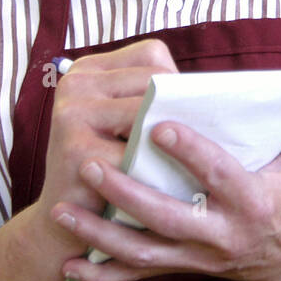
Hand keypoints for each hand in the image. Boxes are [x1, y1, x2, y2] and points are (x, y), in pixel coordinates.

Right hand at [33, 39, 178, 246]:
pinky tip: (161, 187)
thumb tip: (217, 95)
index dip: (176, 84)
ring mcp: (72, 112)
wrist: (64, 226)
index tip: (180, 115)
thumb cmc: (109, 170)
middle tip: (189, 145)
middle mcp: (75, 83)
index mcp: (88, 70)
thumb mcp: (125, 125)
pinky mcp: (76, 149)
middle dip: (177, 112)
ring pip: (149, 114)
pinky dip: (155, 173)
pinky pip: (137, 154)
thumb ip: (156, 101)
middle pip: (154, 80)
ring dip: (169, 143)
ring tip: (181, 164)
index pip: (152, 55)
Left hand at [51, 120, 280, 280]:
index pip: (218, 173)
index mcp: (252, 200)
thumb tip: (257, 90)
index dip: (189, 150)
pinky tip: (68, 263)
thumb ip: (280, 125)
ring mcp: (198, 256)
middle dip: (126, 193)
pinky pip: (136, 275)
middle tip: (89, 163)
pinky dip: (102, 273)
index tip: (157, 124)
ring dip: (99, 233)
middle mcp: (222, 234)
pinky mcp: (180, 269)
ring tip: (63, 210)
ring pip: (143, 250)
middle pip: (168, 217)